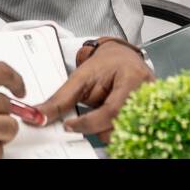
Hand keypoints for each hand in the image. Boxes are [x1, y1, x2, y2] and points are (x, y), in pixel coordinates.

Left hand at [37, 42, 153, 142]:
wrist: (121, 57)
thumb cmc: (105, 64)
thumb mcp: (80, 77)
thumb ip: (61, 99)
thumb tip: (39, 117)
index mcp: (131, 78)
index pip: (111, 111)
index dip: (89, 123)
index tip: (69, 126)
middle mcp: (147, 93)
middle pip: (120, 125)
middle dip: (97, 128)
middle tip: (83, 121)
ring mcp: (150, 105)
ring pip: (125, 132)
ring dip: (106, 128)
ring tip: (99, 113)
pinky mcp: (148, 114)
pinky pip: (129, 131)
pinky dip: (113, 129)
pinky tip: (107, 119)